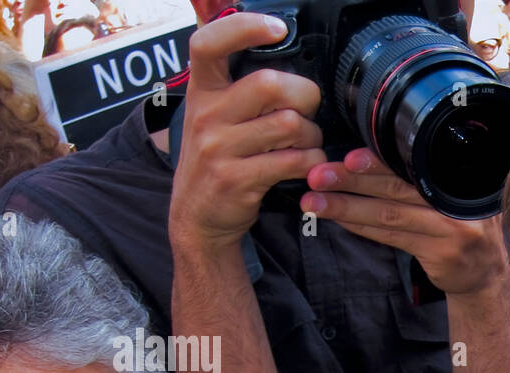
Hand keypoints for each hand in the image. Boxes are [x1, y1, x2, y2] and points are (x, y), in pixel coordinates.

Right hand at [169, 12, 328, 254]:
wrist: (197, 216)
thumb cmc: (217, 157)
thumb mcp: (212, 112)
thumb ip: (232, 77)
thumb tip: (239, 18)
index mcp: (202, 90)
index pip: (208, 43)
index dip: (245, 28)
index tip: (277, 28)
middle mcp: (206, 115)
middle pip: (268, 84)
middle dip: (303, 96)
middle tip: (305, 110)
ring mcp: (219, 148)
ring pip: (288, 125)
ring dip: (311, 136)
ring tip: (306, 144)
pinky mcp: (237, 179)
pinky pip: (292, 162)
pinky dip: (312, 163)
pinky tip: (307, 166)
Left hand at [302, 149, 509, 295]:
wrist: (485, 272)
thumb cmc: (460, 224)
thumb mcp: (451, 192)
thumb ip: (420, 176)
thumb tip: (365, 155)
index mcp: (458, 174)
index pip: (413, 163)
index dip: (379, 160)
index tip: (348, 157)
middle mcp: (457, 200)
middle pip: (398, 186)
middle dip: (353, 180)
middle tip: (319, 176)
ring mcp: (452, 229)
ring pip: (390, 214)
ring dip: (349, 206)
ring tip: (315, 202)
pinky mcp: (441, 254)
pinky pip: (393, 237)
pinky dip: (362, 227)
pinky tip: (339, 219)